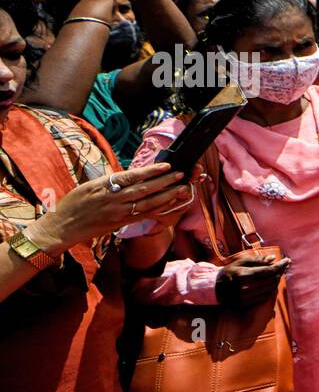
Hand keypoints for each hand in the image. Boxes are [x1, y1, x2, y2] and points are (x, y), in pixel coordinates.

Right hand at [35, 162, 190, 250]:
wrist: (63, 226)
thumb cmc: (74, 204)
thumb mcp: (89, 186)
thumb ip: (110, 181)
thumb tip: (130, 176)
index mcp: (104, 185)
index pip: (132, 176)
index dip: (151, 171)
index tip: (166, 166)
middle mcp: (113, 199)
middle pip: (144, 189)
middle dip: (165, 181)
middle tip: (182, 174)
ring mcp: (118, 212)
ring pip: (147, 203)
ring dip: (167, 195)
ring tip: (182, 187)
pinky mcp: (121, 223)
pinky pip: (143, 215)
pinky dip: (158, 209)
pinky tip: (170, 204)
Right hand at [215, 254, 289, 308]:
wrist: (214, 288)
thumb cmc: (229, 272)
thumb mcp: (240, 262)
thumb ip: (257, 260)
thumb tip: (273, 258)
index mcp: (244, 274)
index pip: (268, 271)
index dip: (280, 266)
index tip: (287, 261)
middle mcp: (246, 287)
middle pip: (271, 280)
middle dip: (280, 272)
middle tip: (283, 266)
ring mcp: (246, 297)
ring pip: (270, 289)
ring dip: (276, 281)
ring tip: (278, 273)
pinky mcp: (247, 304)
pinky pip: (265, 296)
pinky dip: (271, 289)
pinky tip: (272, 283)